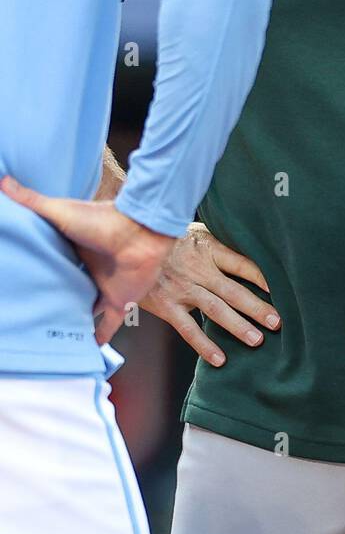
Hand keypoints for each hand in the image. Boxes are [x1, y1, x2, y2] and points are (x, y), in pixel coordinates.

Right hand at [0, 175, 173, 342]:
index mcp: (72, 251)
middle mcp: (87, 271)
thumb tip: (1, 179)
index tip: (19, 286)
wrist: (140, 233)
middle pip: (66, 291)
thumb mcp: (59, 211)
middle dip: (53, 303)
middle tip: (30, 319)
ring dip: (72, 323)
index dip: (37, 274)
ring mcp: (103, 287)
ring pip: (84, 311)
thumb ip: (31, 200)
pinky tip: (85, 354)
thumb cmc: (101, 220)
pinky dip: (98, 340)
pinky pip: (107, 326)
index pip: (52, 265)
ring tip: (52, 340)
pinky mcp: (119, 301)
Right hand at [141, 222, 279, 366]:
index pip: (242, 264)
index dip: (262, 277)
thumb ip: (219, 242)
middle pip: (234, 291)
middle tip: (277, 323)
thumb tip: (250, 246)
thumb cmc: (169, 236)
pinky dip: (204, 345)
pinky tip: (219, 359)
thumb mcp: (196, 230)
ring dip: (238, 326)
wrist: (130, 240)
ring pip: (216, 310)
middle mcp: (198, 269)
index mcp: (208, 249)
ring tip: (257, 340)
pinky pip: (188, 329)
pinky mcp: (166, 305)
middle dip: (257, 308)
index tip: (281, 290)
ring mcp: (182, 289)